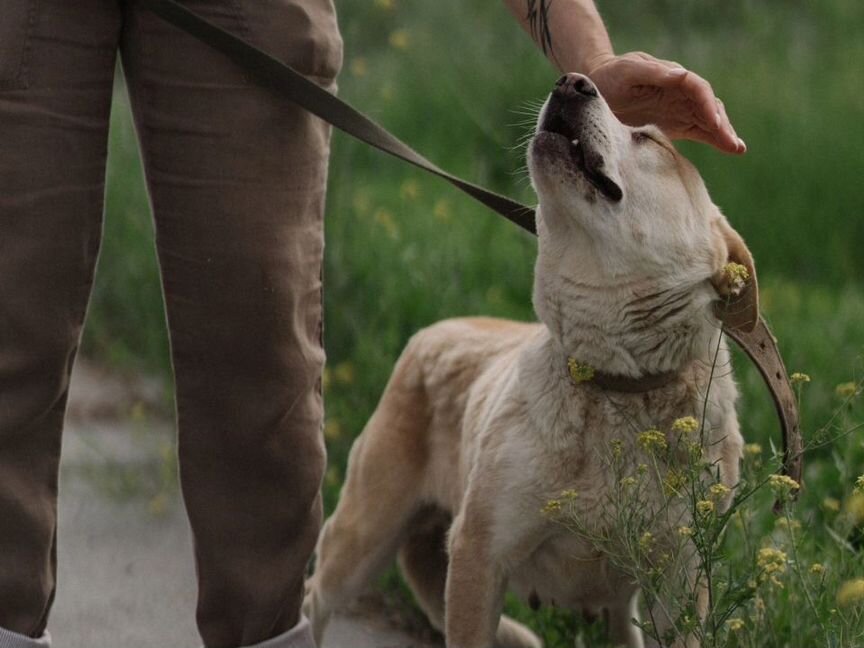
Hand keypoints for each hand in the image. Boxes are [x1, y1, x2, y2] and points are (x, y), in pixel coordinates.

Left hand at [587, 52, 745, 153]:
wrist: (598, 88)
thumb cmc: (612, 75)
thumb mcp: (629, 70)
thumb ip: (654, 73)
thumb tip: (682, 75)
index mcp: (672, 77)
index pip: (697, 88)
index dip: (706, 104)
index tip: (713, 122)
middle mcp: (681, 93)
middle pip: (708, 106)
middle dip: (721, 124)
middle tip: (731, 143)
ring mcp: (680, 109)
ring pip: (708, 120)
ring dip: (723, 133)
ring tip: (737, 148)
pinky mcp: (675, 125)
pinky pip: (699, 132)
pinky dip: (715, 140)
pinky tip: (731, 149)